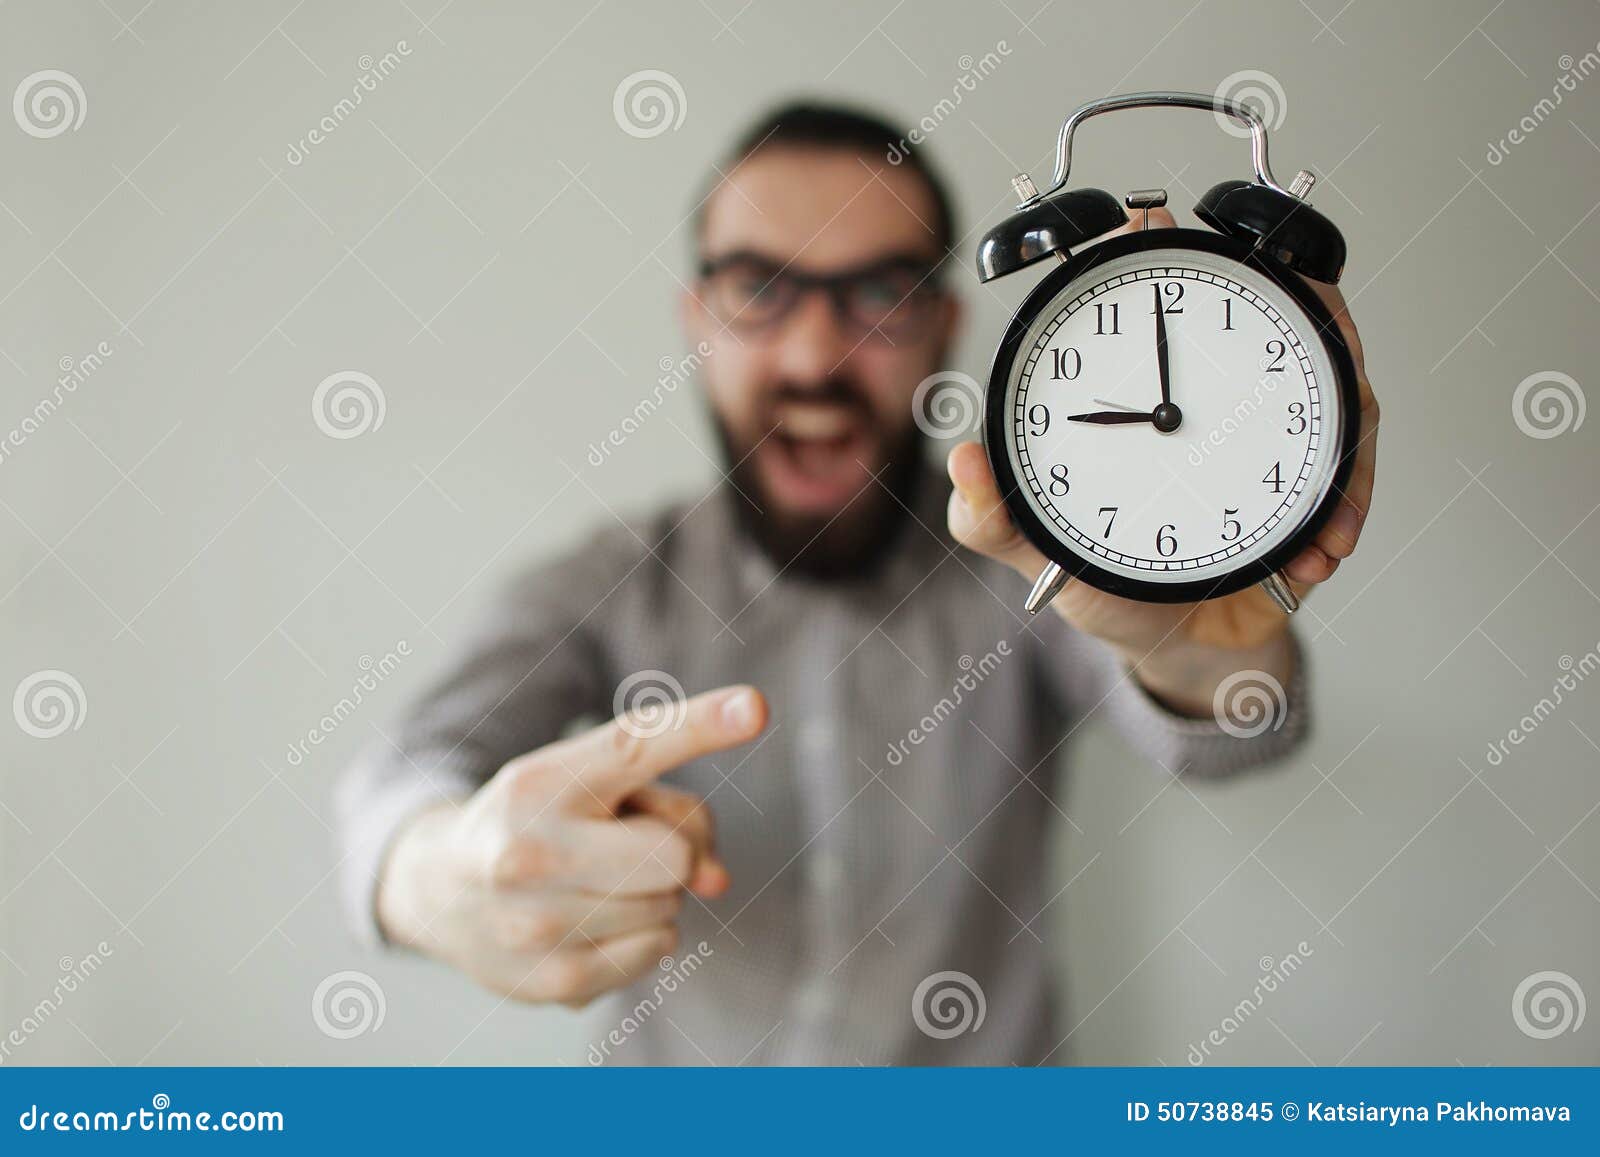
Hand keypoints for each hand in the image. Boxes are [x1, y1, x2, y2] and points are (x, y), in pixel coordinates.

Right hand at [376, 685, 767, 1005]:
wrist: (439, 888)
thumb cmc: (539, 820)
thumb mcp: (587, 783)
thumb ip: (668, 808)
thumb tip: (716, 880)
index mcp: (540, 782)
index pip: (634, 745)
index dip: (702, 724)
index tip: (758, 706)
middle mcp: (528, 849)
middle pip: (674, 852)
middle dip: (667, 847)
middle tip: (618, 843)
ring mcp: (535, 923)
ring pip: (671, 906)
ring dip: (652, 894)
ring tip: (591, 880)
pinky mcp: (551, 980)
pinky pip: (657, 950)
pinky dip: (643, 936)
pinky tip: (592, 921)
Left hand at [947, 206, 1378, 713]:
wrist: (1168, 645)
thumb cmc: (1097, 580)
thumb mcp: (1034, 545)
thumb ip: (990, 515)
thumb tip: (962, 459)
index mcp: (1139, 395)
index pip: (1152, 300)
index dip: (1154, 251)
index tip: (1151, 224)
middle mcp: (1210, 396)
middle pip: (1276, 317)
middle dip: (1310, 314)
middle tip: (1317, 329)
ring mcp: (1270, 432)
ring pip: (1333, 391)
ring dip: (1338, 440)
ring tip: (1321, 511)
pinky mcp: (1309, 482)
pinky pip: (1347, 470)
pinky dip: (1345, 504)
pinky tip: (1322, 546)